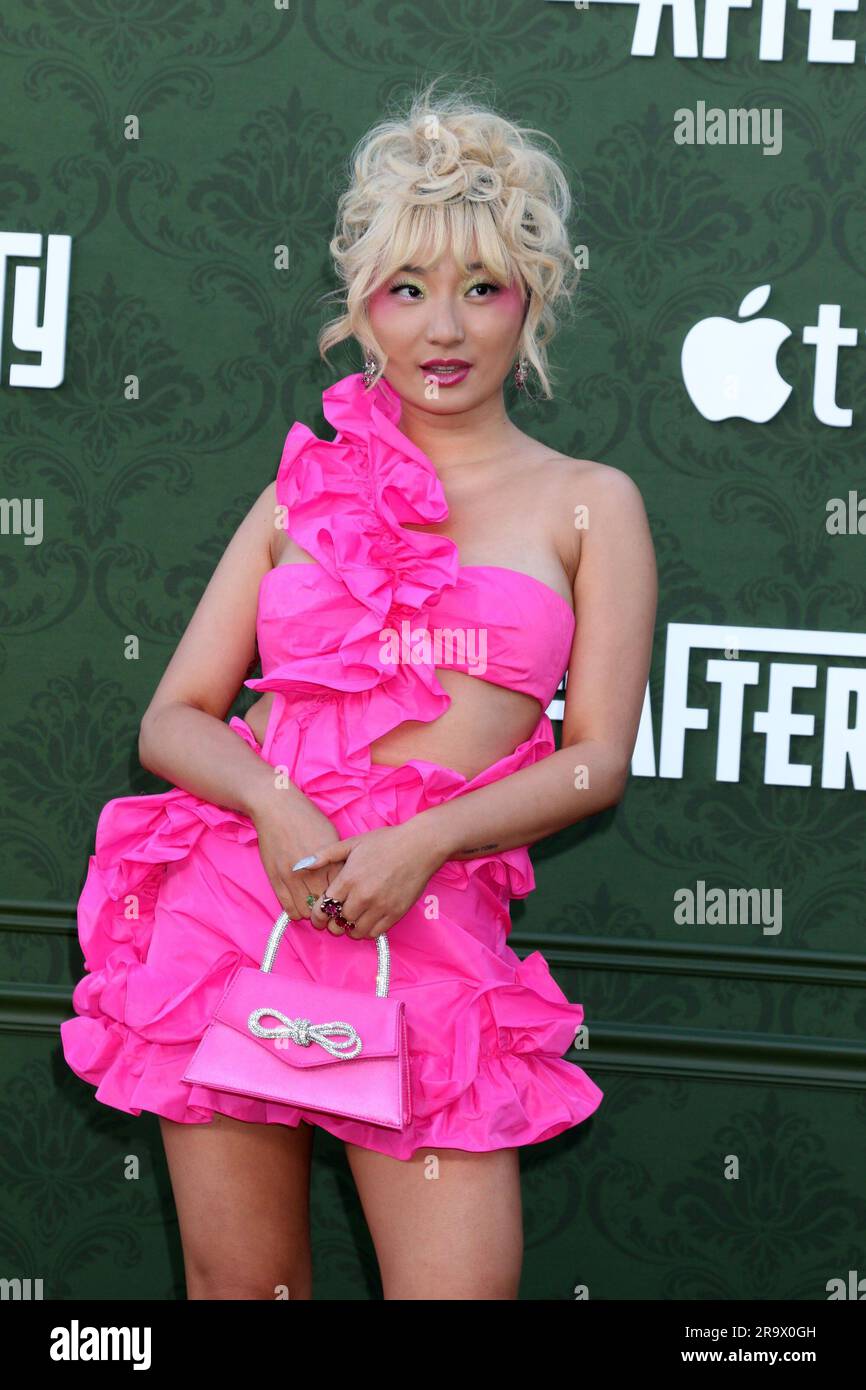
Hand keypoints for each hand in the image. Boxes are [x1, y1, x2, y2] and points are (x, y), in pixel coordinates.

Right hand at [251, 795, 342, 925]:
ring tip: (313, 907)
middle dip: (330, 910)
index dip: (345, 900)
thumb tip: (345, 880)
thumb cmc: (307, 818)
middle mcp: (312, 871)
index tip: (344, 901)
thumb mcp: (331, 835)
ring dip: (312, 912)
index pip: (343, 892)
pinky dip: (296, 912)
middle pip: (326, 905)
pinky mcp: (276, 880)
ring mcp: (292, 877)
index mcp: (329, 860)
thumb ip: (338, 860)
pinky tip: (300, 905)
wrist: (277, 808)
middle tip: (330, 909)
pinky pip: (288, 907)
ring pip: (307, 911)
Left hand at [291, 820, 446, 938]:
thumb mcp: (352, 843)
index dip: (317, 915)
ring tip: (352, 919)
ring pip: (356, 931)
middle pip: (338, 923)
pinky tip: (367, 919)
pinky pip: (375, 933)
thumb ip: (324, 855)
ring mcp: (380, 907)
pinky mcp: (396, 914)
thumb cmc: (385, 841)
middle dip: (333, 922)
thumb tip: (299, 865)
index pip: (323, 908)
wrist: (420, 846)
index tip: (318, 916)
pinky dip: (368, 930)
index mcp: (348, 879)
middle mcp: (362, 896)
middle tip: (335, 917)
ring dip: (350, 928)